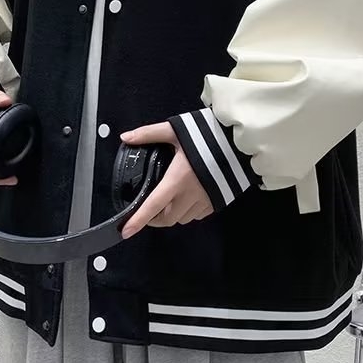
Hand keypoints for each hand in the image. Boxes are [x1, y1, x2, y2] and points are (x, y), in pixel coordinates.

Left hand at [120, 122, 213, 239]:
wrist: (238, 141)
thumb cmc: (204, 135)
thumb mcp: (173, 130)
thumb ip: (148, 133)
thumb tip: (125, 137)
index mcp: (176, 179)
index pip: (152, 206)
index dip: (138, 220)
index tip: (125, 232)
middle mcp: (190, 195)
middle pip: (167, 219)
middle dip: (155, 218)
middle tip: (148, 208)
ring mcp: (205, 200)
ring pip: (183, 219)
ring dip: (172, 215)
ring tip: (168, 201)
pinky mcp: (217, 202)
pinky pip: (198, 215)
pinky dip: (188, 212)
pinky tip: (187, 198)